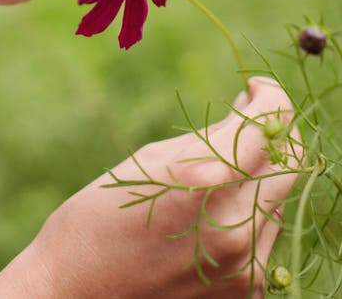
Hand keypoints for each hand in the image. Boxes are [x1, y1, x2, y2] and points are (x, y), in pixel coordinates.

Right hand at [20, 77, 298, 298]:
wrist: (76, 292)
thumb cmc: (98, 218)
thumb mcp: (149, 160)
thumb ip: (210, 137)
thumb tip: (251, 110)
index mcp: (202, 185)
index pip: (271, 126)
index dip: (271, 97)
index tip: (256, 89)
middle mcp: (234, 230)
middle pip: (291, 161)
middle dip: (274, 132)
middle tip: (247, 120)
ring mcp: (245, 268)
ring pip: (279, 199)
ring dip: (260, 175)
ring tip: (219, 171)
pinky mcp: (247, 293)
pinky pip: (266, 237)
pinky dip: (249, 214)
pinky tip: (212, 213)